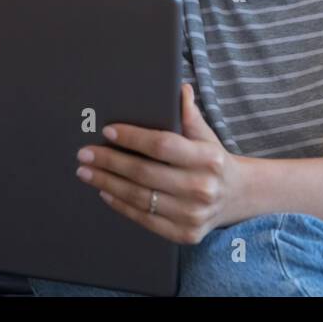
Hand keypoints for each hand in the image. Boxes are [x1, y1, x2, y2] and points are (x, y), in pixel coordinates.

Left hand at [77, 83, 247, 243]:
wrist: (237, 196)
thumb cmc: (212, 160)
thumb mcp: (206, 135)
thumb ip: (189, 113)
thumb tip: (178, 88)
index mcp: (207, 158)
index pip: (162, 145)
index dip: (132, 138)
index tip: (107, 131)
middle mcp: (202, 187)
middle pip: (144, 172)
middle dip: (109, 161)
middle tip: (84, 154)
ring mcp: (193, 214)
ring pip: (140, 197)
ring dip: (107, 183)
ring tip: (87, 172)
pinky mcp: (185, 233)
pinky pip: (145, 219)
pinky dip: (121, 205)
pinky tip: (105, 191)